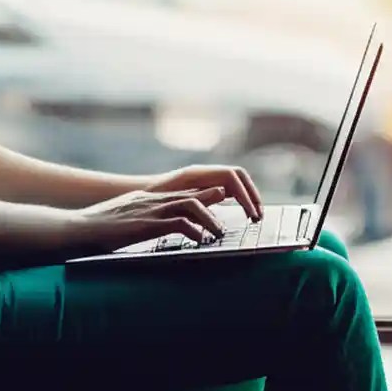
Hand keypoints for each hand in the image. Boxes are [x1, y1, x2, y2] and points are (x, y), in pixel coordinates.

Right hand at [72, 186, 228, 252]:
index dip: (204, 195)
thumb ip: (142, 220)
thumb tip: (152, 229)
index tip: (222, 200)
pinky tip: (199, 240)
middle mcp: (152, 200)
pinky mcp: (145, 225)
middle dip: (215, 200)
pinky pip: (177, 223)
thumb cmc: (97, 229)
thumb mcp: (124, 220)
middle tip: (234, 208)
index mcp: (148, 198)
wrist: (76, 229)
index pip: (182, 191)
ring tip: (220, 233)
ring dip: (209, 219)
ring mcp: (149, 211)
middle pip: (192, 193)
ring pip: (191, 206)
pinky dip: (193, 231)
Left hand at [145, 164, 263, 221]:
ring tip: (254, 217)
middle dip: (252, 194)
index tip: (252, 214)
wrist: (132, 196)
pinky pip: (227, 190)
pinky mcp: (203, 189)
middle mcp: (203, 173)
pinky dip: (239, 200)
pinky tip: (241, 215)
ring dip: (248, 197)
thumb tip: (221, 194)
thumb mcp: (172, 200)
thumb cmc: (148, 199)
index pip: (231, 176)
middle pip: (238, 176)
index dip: (245, 194)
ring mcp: (204, 180)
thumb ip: (195, 197)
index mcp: (197, 174)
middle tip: (258, 216)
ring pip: (235, 183)